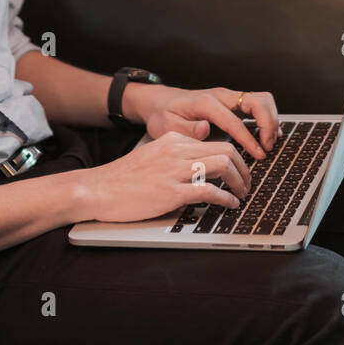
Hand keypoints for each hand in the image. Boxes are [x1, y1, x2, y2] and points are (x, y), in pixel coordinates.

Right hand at [85, 131, 250, 222]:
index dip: (236, 158)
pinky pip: (209, 192)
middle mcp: (177, 150)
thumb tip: (203, 168)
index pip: (217, 141)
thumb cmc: (123, 178)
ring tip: (242, 194)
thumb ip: (176, 156)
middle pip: (227, 150)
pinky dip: (226, 199)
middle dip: (244, 169)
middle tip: (247, 184)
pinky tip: (229, 205)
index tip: (241, 171)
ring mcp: (174, 170)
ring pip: (223, 165)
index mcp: (173, 139)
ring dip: (239, 182)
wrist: (96, 188)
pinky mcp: (170, 192)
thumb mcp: (153, 156)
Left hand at [126, 85, 281, 160]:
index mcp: (206, 103)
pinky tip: (267, 135)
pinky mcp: (233, 102)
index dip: (250, 139)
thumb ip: (186, 130)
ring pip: (262, 99)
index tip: (259, 154)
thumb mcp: (167, 127)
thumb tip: (206, 129)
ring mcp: (229, 97)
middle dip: (268, 124)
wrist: (160, 102)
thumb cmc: (164, 116)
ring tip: (270, 142)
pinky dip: (267, 117)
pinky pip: (258, 104)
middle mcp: (221, 96)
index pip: (235, 120)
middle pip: (257, 101)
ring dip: (271, 119)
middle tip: (268, 146)